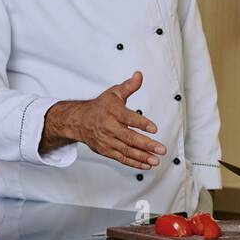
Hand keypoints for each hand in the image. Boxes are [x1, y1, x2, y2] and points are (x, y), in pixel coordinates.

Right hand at [44, 72, 165, 169]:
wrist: (78, 121)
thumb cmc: (99, 107)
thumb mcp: (114, 93)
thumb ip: (129, 86)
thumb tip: (139, 75)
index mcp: (112, 112)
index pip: (128, 118)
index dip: (142, 123)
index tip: (154, 128)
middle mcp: (109, 128)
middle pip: (129, 138)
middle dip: (147, 145)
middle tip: (161, 149)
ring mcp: (107, 141)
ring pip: (126, 150)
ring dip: (142, 157)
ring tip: (156, 160)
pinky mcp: (106, 150)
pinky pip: (121, 158)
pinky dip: (134, 163)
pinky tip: (146, 164)